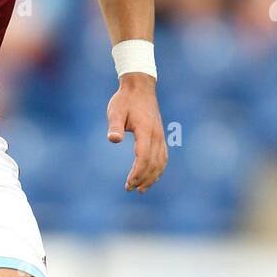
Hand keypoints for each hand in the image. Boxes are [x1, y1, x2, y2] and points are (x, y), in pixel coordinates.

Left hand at [106, 74, 167, 192]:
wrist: (140, 87)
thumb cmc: (125, 100)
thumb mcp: (115, 111)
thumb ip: (115, 126)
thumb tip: (113, 139)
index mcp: (145, 130)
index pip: (143, 157)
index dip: (137, 173)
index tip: (127, 183)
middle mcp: (156, 135)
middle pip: (154, 163)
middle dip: (143, 179)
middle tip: (130, 189)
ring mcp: (160, 135)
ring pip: (161, 162)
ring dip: (153, 177)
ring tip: (141, 189)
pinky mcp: (160, 135)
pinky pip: (163, 156)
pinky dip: (158, 169)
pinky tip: (151, 176)